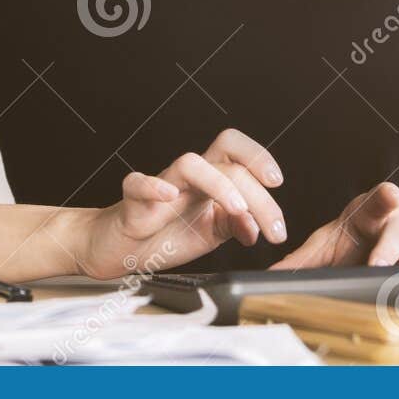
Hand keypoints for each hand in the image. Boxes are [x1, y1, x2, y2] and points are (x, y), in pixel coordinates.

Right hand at [71, 128, 287, 279]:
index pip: (236, 152)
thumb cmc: (165, 233)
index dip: (259, 158)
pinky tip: (168, 196)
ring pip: (190, 163)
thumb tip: (256, 229)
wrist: (120, 247)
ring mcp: (161, 185)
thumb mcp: (210, 234)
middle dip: (257, 193)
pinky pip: (139, 183)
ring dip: (219, 184)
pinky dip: (153, 186)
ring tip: (237, 209)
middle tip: (274, 228)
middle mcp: (189, 177)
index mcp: (210, 180)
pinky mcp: (133, 201)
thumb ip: (234, 226)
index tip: (277, 184)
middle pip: (226, 162)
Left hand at [267, 181, 398, 297]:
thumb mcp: (327, 244)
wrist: (382, 241)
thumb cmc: (354, 240)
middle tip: (380, 265)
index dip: (385, 197)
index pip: (379, 200)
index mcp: (372, 212)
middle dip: (391, 251)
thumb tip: (269, 275)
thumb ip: (301, 259)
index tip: (392, 193)